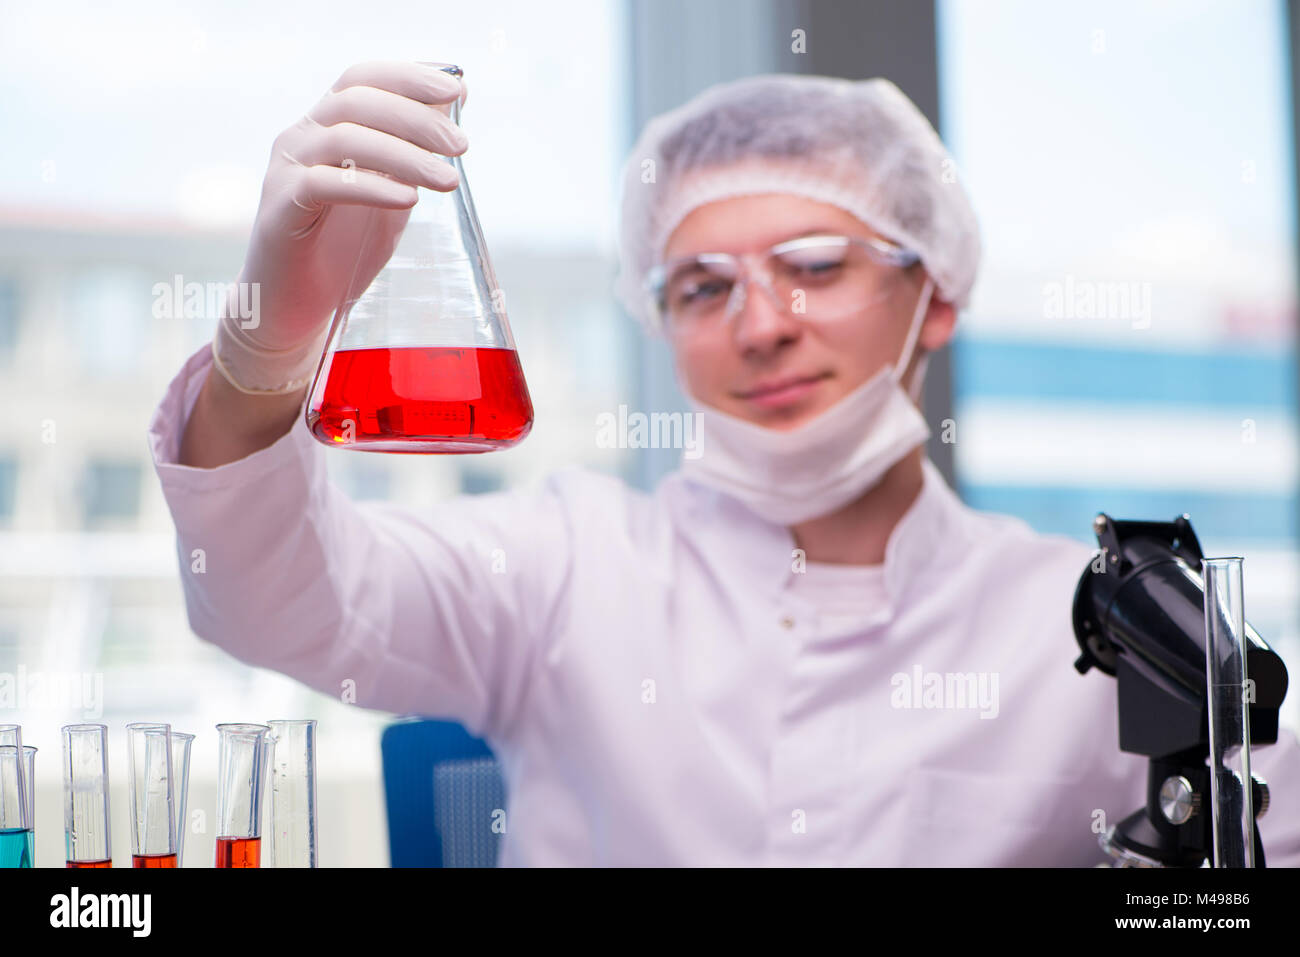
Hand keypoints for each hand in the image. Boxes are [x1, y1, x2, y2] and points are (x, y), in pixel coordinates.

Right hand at [213, 60, 468, 392]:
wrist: (294, 307)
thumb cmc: (342, 249)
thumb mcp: (389, 194)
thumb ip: (413, 155)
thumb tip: (454, 109)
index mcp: (325, 126)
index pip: (362, 79)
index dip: (408, 76)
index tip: (457, 90)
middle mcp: (301, 138)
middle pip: (357, 103)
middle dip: (416, 119)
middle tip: (462, 148)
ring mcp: (286, 171)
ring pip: (345, 140)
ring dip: (404, 155)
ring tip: (448, 180)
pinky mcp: (280, 210)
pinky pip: (324, 185)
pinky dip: (371, 187)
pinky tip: (408, 199)